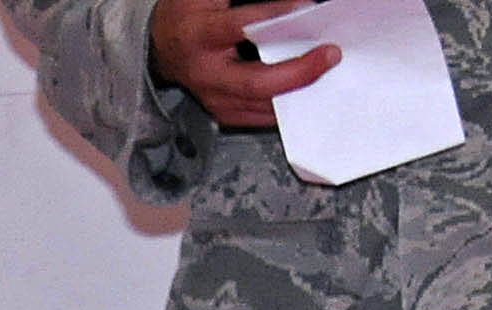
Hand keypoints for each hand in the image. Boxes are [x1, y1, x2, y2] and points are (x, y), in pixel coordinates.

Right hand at [148, 0, 340, 130]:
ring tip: (326, 73)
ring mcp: (213, 97)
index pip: (238, 28)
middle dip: (296, 72)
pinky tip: (305, 92)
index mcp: (198, 36)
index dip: (272, 16)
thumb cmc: (188, 14)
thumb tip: (290, 4)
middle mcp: (204, 72)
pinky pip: (257, 116)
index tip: (305, 7)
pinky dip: (284, 106)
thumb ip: (246, 3)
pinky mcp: (221, 110)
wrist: (161, 45)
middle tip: (330, 55)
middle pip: (254, 83)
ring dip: (296, 91)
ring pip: (259, 104)